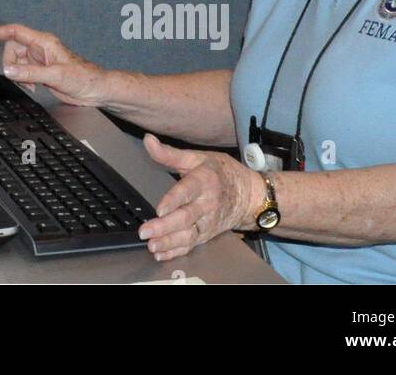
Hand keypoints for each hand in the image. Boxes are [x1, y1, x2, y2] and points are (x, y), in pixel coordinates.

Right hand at [0, 23, 105, 105]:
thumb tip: (10, 70)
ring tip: (30, 84)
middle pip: (12, 50)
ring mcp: (39, 61)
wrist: (94, 90)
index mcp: (43, 42)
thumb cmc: (83, 77)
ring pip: (16, 63)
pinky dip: (23, 80)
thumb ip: (31, 73)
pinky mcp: (41, 72)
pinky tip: (34, 87)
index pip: (15, 32)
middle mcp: (40, 49)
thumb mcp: (55, 75)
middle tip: (17, 76)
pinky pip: (23, 73)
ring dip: (18, 75)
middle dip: (11, 64)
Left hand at [137, 134, 263, 260]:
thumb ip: (169, 153)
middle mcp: (207, 204)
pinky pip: (191, 245)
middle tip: (146, 231)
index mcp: (204, 181)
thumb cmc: (221, 173)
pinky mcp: (207, 234)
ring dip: (169, 242)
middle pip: (186, 217)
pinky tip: (161, 253)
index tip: (160, 209)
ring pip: (188, 235)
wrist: (250, 195)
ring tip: (152, 245)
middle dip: (165, 227)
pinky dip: (176, 251)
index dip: (174, 200)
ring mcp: (208, 222)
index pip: (188, 191)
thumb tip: (148, 141)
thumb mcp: (197, 158)